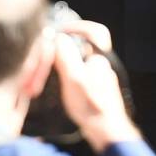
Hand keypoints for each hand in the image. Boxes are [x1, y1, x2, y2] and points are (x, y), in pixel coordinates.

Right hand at [53, 18, 138, 152]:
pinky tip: (58, 86)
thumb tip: (59, 38)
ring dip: (64, 63)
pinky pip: (80, 75)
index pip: (96, 31)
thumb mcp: (74, 77)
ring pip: (80, 61)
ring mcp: (100, 76)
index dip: (79, 26)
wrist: (106, 129)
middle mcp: (102, 64)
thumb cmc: (92, 104)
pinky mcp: (96, 88)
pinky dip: (67, 76)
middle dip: (65, 47)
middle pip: (84, 46)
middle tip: (50, 53)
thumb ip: (66, 55)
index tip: (61, 31)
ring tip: (49, 72)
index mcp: (100, 57)